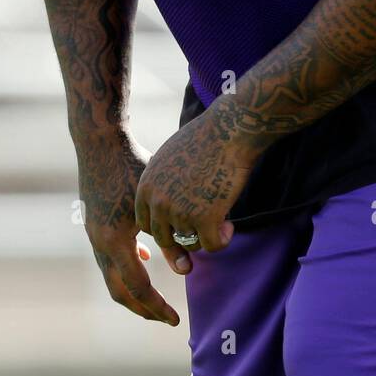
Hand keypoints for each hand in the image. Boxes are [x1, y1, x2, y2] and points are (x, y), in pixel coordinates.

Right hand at [78, 130, 181, 325]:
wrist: (99, 141)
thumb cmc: (131, 165)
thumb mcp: (154, 204)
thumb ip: (170, 239)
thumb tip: (186, 269)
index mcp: (114, 242)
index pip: (137, 288)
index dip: (157, 307)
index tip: (175, 319)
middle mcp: (99, 243)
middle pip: (119, 291)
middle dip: (142, 308)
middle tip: (165, 318)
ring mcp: (93, 233)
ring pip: (112, 275)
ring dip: (133, 289)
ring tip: (155, 296)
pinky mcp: (94, 222)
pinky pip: (109, 255)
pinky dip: (126, 265)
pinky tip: (144, 256)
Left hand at [134, 108, 256, 271]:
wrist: (228, 130)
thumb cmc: (205, 139)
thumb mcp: (170, 158)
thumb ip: (163, 184)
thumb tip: (168, 207)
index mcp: (147, 186)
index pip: (145, 223)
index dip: (165, 226)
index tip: (182, 223)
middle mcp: (159, 201)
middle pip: (164, 239)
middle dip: (183, 238)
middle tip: (203, 229)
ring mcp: (181, 212)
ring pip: (190, 244)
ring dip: (207, 236)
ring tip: (222, 222)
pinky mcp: (206, 218)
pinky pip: (212, 245)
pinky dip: (223, 240)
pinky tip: (230, 226)